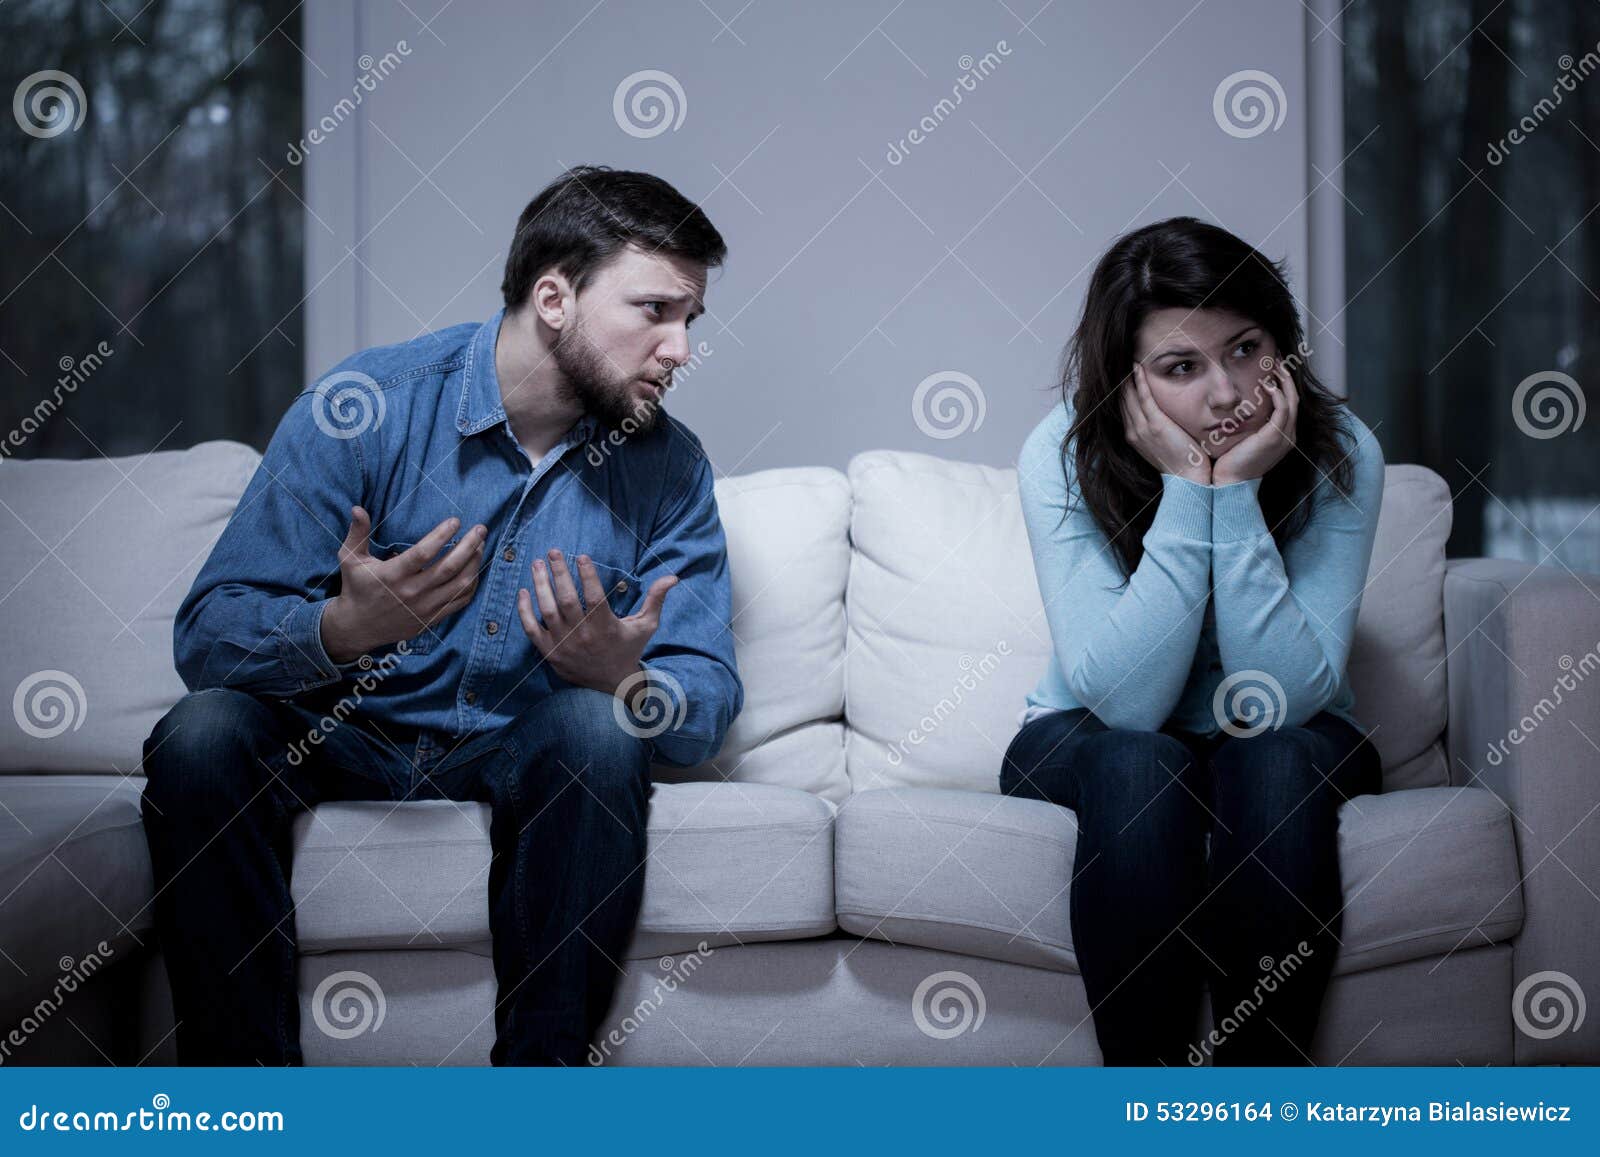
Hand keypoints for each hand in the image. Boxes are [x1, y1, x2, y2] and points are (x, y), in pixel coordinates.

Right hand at [320, 506, 486, 662]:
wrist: (358, 627)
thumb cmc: (356, 588)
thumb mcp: (350, 559)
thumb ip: (357, 533)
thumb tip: (357, 508)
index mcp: (393, 575)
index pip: (423, 553)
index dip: (442, 535)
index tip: (456, 521)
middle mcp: (411, 592)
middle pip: (449, 568)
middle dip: (469, 546)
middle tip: (480, 529)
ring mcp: (424, 607)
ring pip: (459, 585)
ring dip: (474, 564)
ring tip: (481, 546)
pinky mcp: (431, 618)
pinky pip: (459, 602)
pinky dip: (471, 585)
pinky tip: (474, 570)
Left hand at [517, 549, 677, 695]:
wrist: (612, 685)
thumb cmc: (629, 649)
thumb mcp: (646, 625)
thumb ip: (656, 599)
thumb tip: (673, 577)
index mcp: (606, 627)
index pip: (593, 595)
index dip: (587, 574)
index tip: (582, 556)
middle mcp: (583, 635)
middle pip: (566, 599)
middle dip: (558, 572)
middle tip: (552, 551)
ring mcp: (563, 644)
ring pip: (547, 610)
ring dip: (540, 585)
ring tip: (536, 564)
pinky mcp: (549, 653)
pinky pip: (531, 629)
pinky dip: (524, 611)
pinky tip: (524, 592)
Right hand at [1122, 362, 1209, 483]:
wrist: (1188, 478)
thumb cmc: (1180, 462)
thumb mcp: (1162, 445)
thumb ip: (1158, 430)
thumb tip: (1162, 418)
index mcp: (1133, 436)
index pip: (1122, 407)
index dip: (1120, 389)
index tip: (1121, 373)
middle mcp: (1132, 431)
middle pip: (1121, 399)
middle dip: (1120, 380)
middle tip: (1120, 360)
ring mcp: (1142, 428)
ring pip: (1129, 396)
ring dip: (1127, 377)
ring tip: (1127, 359)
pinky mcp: (1155, 425)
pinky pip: (1144, 397)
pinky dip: (1139, 381)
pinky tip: (1137, 368)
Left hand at [1212, 359, 1297, 484]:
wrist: (1229, 482)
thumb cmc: (1231, 460)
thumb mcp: (1242, 436)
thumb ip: (1246, 421)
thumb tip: (1235, 403)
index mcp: (1283, 435)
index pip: (1289, 402)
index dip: (1284, 383)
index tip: (1273, 367)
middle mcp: (1289, 435)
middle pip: (1294, 397)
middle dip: (1286, 376)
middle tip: (1276, 358)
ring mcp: (1285, 437)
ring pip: (1292, 400)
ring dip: (1284, 380)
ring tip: (1274, 365)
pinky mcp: (1275, 437)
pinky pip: (1283, 410)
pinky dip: (1278, 395)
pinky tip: (1267, 385)